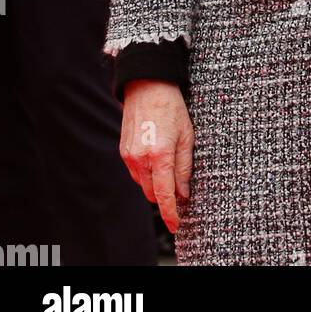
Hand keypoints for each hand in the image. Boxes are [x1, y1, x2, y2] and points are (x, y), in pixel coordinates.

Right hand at [119, 80, 193, 233]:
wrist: (147, 86)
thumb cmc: (171, 108)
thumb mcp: (187, 135)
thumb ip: (184, 167)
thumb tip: (183, 193)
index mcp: (160, 154)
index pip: (165, 194)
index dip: (170, 212)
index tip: (176, 224)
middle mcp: (141, 159)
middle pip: (153, 194)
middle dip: (165, 195)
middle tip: (179, 188)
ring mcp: (129, 156)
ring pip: (144, 185)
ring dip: (156, 184)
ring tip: (167, 164)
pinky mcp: (123, 152)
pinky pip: (136, 173)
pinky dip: (146, 173)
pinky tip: (155, 158)